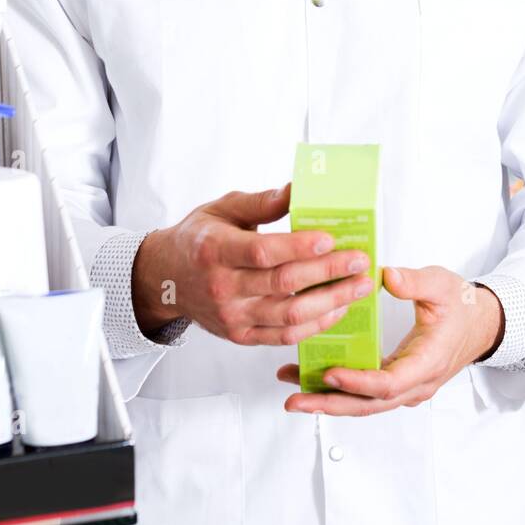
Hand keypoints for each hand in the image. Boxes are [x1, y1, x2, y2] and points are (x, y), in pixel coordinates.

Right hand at [131, 184, 374, 345]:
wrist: (164, 278)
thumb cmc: (198, 239)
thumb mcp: (223, 209)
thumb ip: (261, 202)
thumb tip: (298, 188)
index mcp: (216, 250)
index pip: (261, 252)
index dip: (298, 247)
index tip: (330, 239)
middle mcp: (223, 287)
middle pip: (283, 284)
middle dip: (328, 272)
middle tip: (360, 261)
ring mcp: (232, 316)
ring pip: (290, 315)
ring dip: (332, 301)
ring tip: (360, 286)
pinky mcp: (241, 336)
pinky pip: (285, 336)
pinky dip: (316, 325)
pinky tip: (339, 308)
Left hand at [276, 266, 504, 416]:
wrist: (481, 324)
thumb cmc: (463, 306)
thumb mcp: (442, 285)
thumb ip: (415, 282)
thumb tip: (386, 276)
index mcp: (428, 361)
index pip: (389, 384)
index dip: (358, 382)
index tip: (330, 373)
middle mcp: (416, 383)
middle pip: (369, 404)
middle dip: (330, 403)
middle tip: (295, 400)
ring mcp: (407, 387)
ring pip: (364, 404)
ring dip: (329, 401)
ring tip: (292, 393)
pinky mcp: (397, 383)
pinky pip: (365, 394)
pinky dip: (338, 391)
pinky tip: (310, 379)